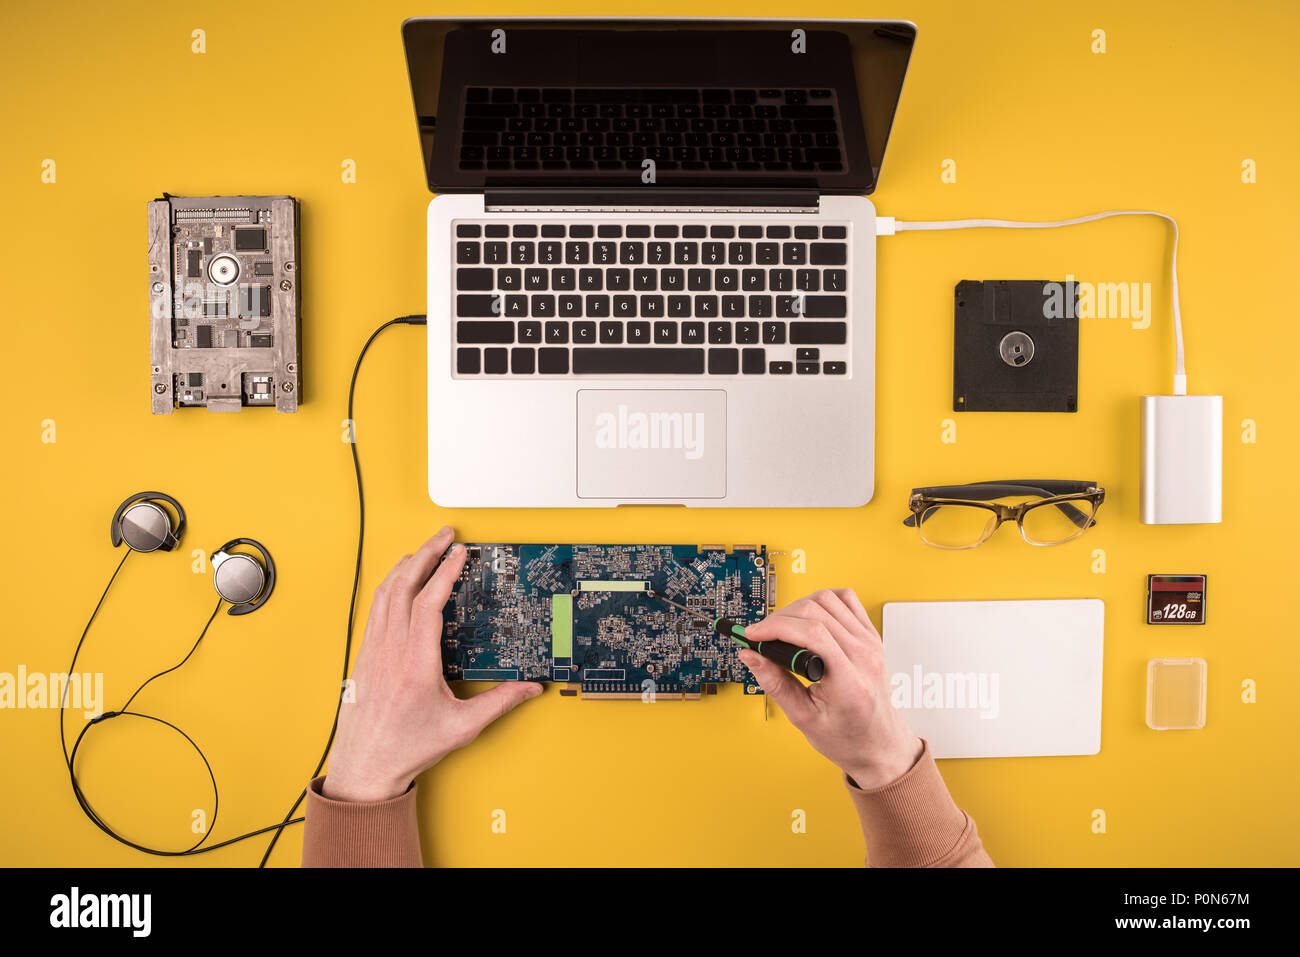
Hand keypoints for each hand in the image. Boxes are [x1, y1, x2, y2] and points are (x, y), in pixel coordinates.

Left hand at [323, 526, 542, 801]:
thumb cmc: (407, 748)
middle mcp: (391, 652)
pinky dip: (390, 585)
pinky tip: (400, 580)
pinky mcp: (366, 655)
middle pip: (404, 587)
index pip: (428, 604)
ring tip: (425, 549)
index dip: (445, 573)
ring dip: (406, 565)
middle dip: (425, 554)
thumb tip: (529, 689)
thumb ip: (499, 703)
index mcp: (416, 666)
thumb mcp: (461, 728)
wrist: (366, 766)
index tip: (459, 553)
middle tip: (444, 535)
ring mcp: (374, 651)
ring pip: (385, 594)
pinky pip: (376, 608)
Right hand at [738, 589, 921, 789]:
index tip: (753, 634)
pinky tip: (809, 615)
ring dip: (797, 606)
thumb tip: (751, 656)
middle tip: (761, 635)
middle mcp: (864, 656)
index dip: (776, 628)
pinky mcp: (871, 635)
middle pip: (816, 612)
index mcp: (850, 682)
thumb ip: (775, 684)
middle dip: (779, 618)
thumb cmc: (846, 736)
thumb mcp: (803, 718)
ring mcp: (871, 642)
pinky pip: (846, 598)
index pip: (812, 634)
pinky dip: (822, 599)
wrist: (878, 741)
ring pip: (828, 599)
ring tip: (783, 627)